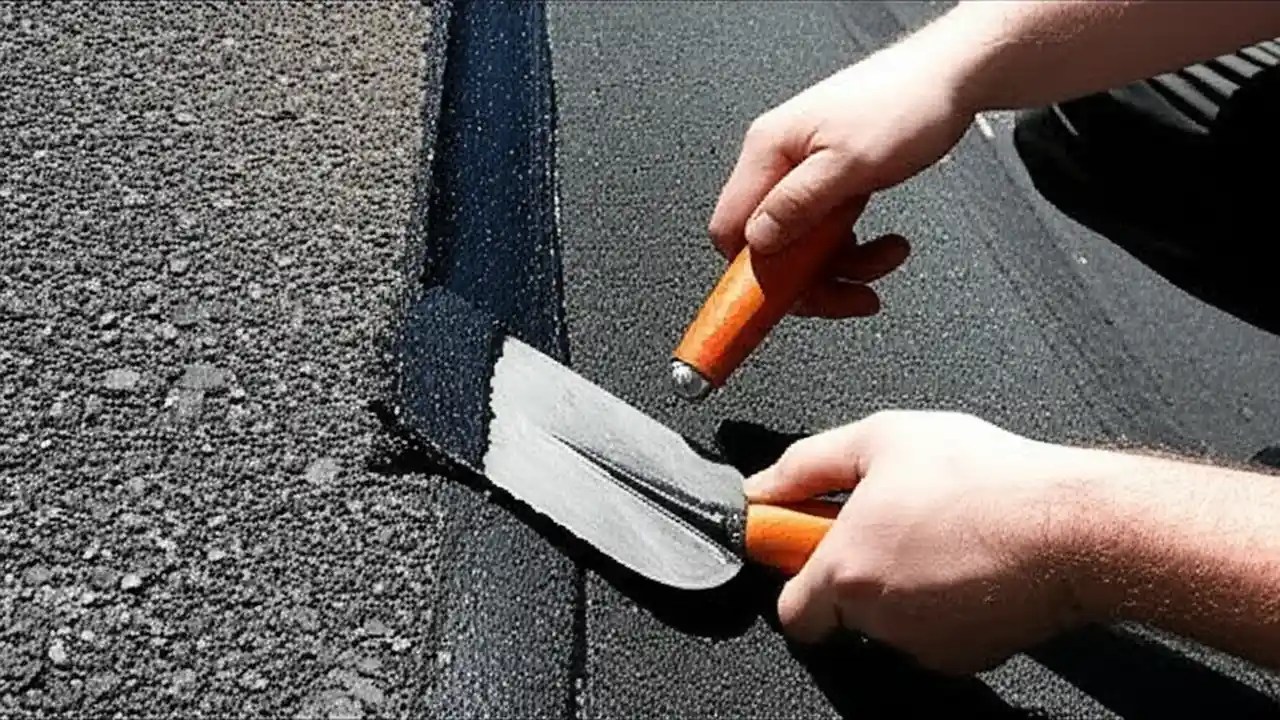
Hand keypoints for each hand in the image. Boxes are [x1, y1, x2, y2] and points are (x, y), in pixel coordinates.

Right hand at [707, 43, 975, 316]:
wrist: (951, 77)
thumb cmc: (906, 105)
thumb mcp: (849, 165)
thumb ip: (796, 205)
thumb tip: (756, 241)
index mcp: (768, 150)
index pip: (730, 228)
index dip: (753, 271)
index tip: (787, 300)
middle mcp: (778, 161)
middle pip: (770, 246)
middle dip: (813, 276)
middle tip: (852, 293)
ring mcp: (804, 171)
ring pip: (804, 245)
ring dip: (845, 265)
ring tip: (886, 257)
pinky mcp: (830, 179)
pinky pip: (828, 231)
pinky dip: (856, 248)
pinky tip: (886, 244)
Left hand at [743, 410, 1085, 674]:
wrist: (1074, 527)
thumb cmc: (985, 478)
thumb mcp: (881, 438)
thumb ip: (807, 465)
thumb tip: (765, 487)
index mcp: (846, 571)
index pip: (791, 609)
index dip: (798, 572)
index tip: (809, 542)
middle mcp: (881, 618)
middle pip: (846, 607)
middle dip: (860, 567)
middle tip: (893, 521)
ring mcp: (926, 643)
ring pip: (895, 618)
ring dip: (906, 580)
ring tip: (943, 530)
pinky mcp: (971, 656)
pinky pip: (941, 628)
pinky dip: (948, 600)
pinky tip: (971, 557)